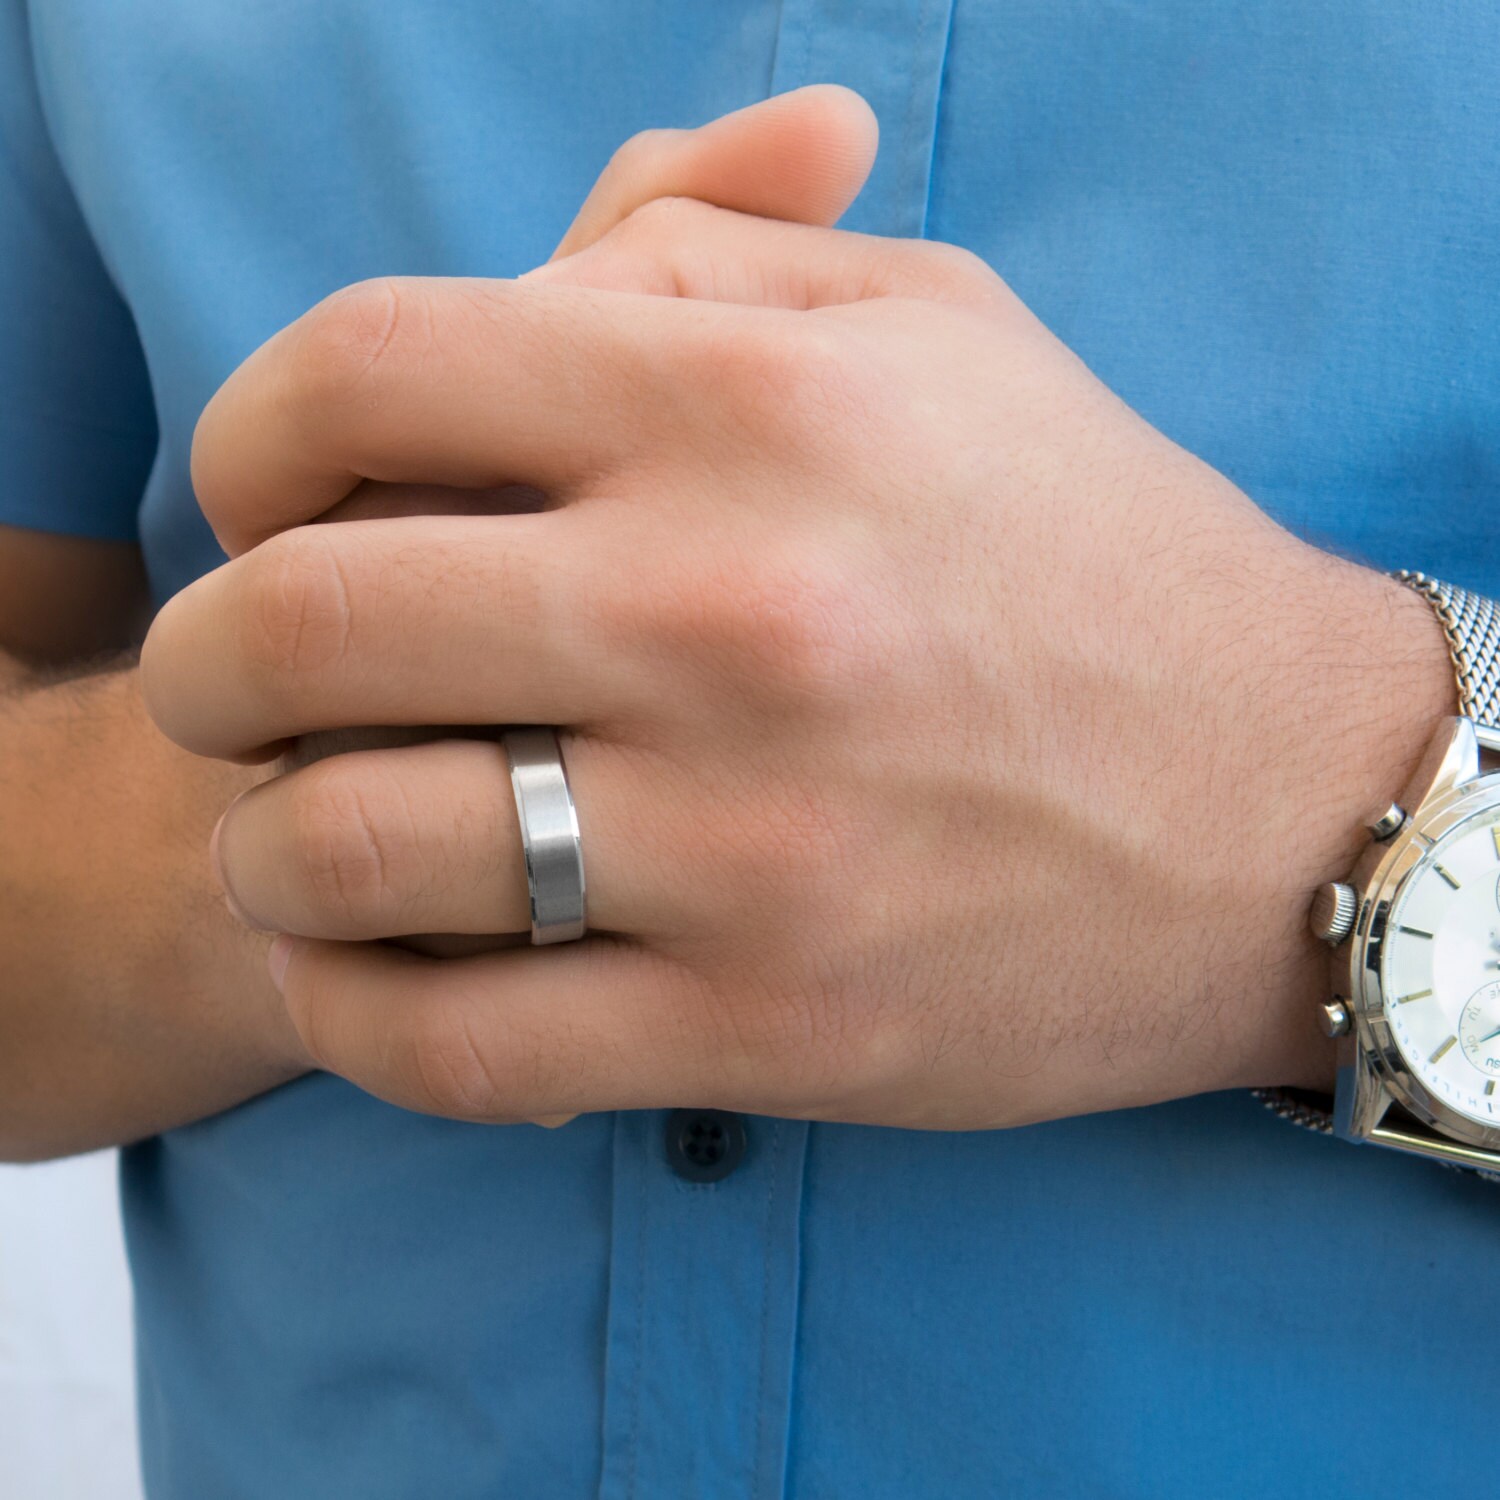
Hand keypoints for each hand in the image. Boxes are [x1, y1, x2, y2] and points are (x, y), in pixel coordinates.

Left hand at [142, 161, 1450, 1129]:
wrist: (1284, 803)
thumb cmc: (1096, 554)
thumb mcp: (937, 330)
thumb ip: (709, 249)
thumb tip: (531, 263)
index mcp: (752, 407)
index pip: (358, 368)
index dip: (249, 432)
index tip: (260, 497)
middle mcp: (729, 613)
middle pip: (293, 621)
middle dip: (206, 658)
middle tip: (230, 684)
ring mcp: (744, 842)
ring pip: (340, 853)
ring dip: (262, 846)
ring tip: (293, 836)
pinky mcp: (768, 1024)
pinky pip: (452, 1045)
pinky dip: (350, 1015)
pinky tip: (362, 975)